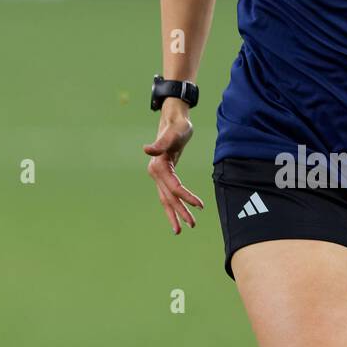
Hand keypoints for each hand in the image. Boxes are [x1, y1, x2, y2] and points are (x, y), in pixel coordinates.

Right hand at [143, 108, 203, 233]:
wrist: (174, 119)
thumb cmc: (177, 125)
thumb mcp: (174, 132)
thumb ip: (162, 142)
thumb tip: (146, 149)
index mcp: (158, 166)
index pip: (174, 187)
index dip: (186, 197)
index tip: (200, 206)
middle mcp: (156, 172)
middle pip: (169, 197)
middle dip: (180, 212)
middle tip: (191, 226)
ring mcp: (159, 175)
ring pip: (167, 198)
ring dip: (175, 213)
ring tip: (185, 227)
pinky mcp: (164, 175)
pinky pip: (169, 193)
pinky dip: (174, 204)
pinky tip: (181, 212)